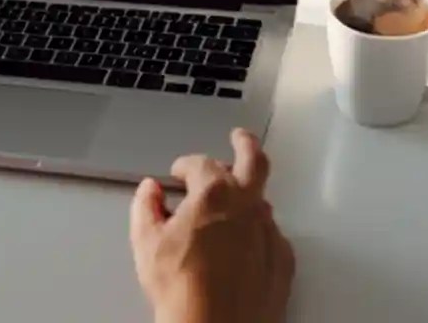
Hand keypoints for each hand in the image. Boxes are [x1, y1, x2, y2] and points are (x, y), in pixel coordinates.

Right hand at [130, 129, 294, 322]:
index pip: (201, 163)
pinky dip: (258, 231)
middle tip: (239, 138)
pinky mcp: (283, 261)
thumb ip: (145, 207)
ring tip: (233, 200)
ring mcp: (270, 233)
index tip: (178, 172)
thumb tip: (148, 191)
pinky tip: (245, 242)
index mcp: (215, 193)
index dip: (186, 164)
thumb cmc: (182, 290)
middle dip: (245, 143)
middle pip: (254, 160)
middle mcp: (248, 206)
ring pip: (262, 200)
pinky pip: (272, 235)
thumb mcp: (146, 242)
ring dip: (248, 194)